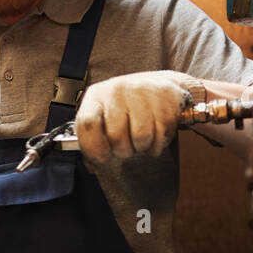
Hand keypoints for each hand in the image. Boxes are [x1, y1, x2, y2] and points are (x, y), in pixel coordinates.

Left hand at [75, 70, 196, 164]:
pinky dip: (159, 143)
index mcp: (97, 96)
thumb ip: (94, 142)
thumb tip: (93, 166)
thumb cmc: (126, 107)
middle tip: (128, 147)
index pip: (87, 123)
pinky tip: (156, 134)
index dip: (94, 148)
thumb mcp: (104, 117)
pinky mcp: (165, 98)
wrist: (158, 86)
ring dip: (143, 148)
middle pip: (116, 136)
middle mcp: (117, 90)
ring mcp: (142, 92)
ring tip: (142, 140)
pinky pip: (162, 134)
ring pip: (141, 137)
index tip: (103, 159)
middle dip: (124, 151)